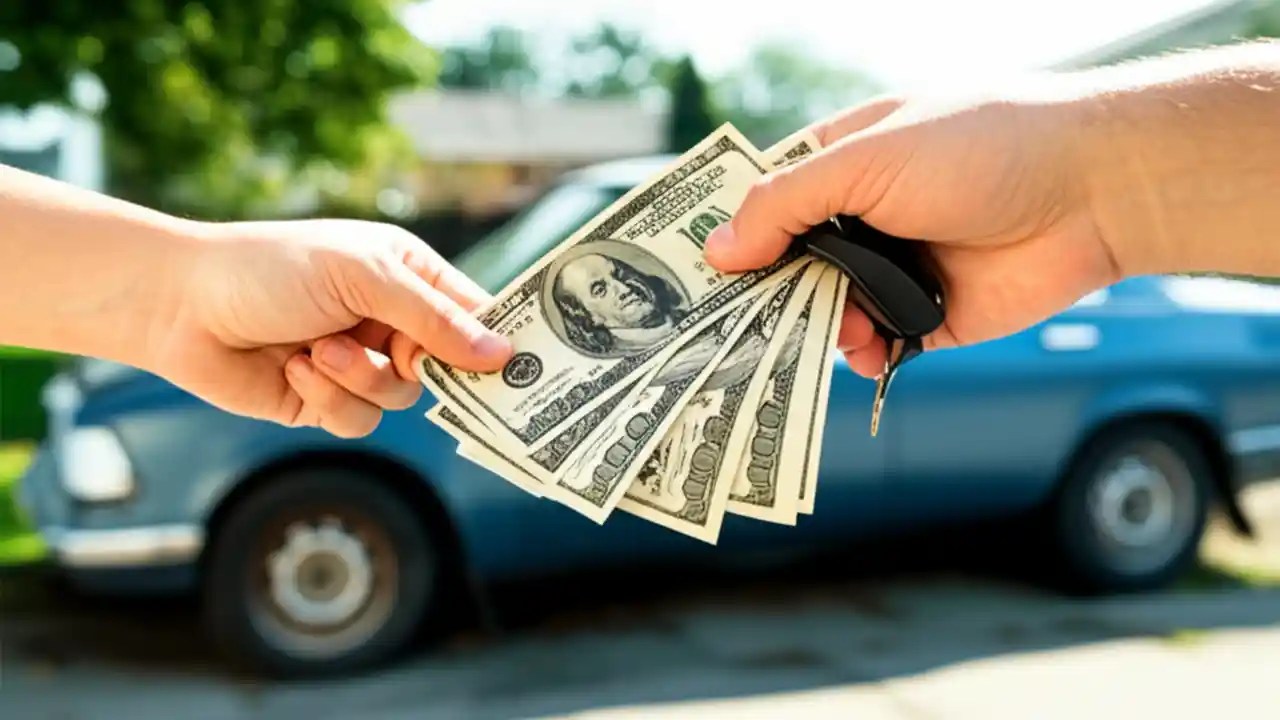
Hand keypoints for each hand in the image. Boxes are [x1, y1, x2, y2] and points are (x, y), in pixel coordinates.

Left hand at [151, 219, 511, 437]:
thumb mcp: (363, 277)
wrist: (180, 305)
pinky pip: (359, 420)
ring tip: (318, 349)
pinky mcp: (326, 400)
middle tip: (395, 356)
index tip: (520, 367)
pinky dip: (329, 397)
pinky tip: (296, 367)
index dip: (495, 340)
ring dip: (359, 377)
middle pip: (446, 367)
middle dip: (413, 362)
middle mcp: (390, 320)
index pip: (473, 313)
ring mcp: (359, 362)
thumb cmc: (270, 267)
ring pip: (401, 398)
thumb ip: (435, 319)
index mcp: (408, 275)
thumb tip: (502, 355)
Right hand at [705, 92, 1121, 377]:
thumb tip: (721, 249)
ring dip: (816, 325)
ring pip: (826, 312)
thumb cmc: (982, 147)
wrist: (1092, 190)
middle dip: (766, 293)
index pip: (765, 199)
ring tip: (833, 326)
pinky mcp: (930, 318)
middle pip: (789, 265)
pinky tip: (867, 349)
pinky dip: (862, 354)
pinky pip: (877, 347)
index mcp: (843, 161)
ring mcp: (897, 268)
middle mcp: (865, 216)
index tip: (695, 270)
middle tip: (735, 323)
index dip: (731, 232)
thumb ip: (786, 204)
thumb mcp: (867, 160)